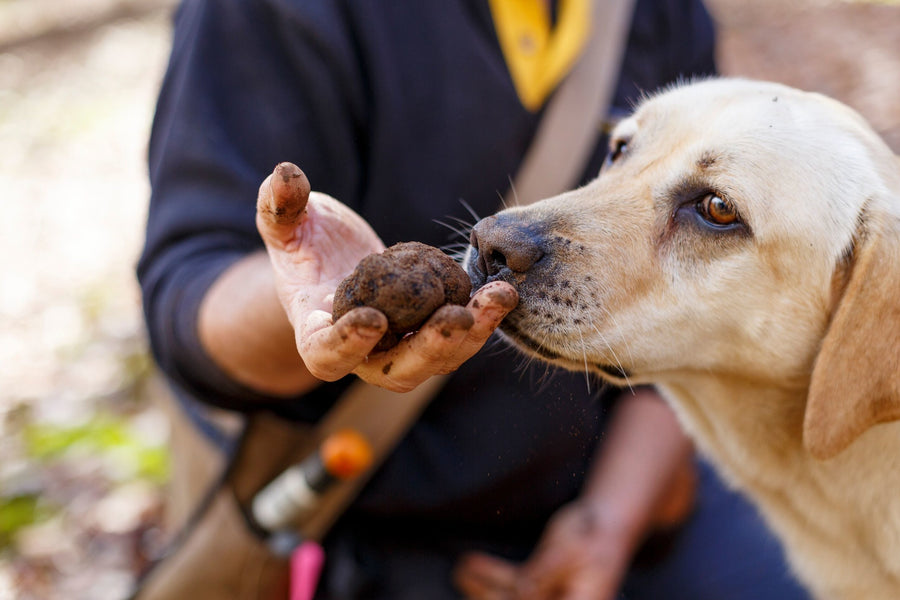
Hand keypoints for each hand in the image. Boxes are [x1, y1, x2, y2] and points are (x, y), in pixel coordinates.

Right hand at [256, 162, 517, 391]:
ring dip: (472, 333)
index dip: (347, 343)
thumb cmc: (306, 247)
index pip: (327, 354)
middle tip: (456, 319)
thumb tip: (285, 173)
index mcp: (317, 334)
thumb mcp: (287, 226)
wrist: (335, 264)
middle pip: (397, 371)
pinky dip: (483, 316)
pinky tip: (504, 291)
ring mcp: (401, 347)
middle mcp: (363, 353)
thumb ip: (280, 207)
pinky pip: (460, 335)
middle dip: (430, 347)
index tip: (372, 319)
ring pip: (438, 359)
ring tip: (500, 297)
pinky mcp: (431, 331)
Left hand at [454, 389, 696, 599]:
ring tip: (460, 568)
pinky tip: (467, 564)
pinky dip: (490, 575)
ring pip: (509, 599)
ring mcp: (549, 598)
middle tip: (463, 576)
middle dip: (489, 596)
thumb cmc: (595, 533)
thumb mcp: (569, 551)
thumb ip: (543, 573)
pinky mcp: (539, 584)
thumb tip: (521, 594)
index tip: (498, 595)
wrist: (608, 520)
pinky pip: (510, 585)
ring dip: (482, 587)